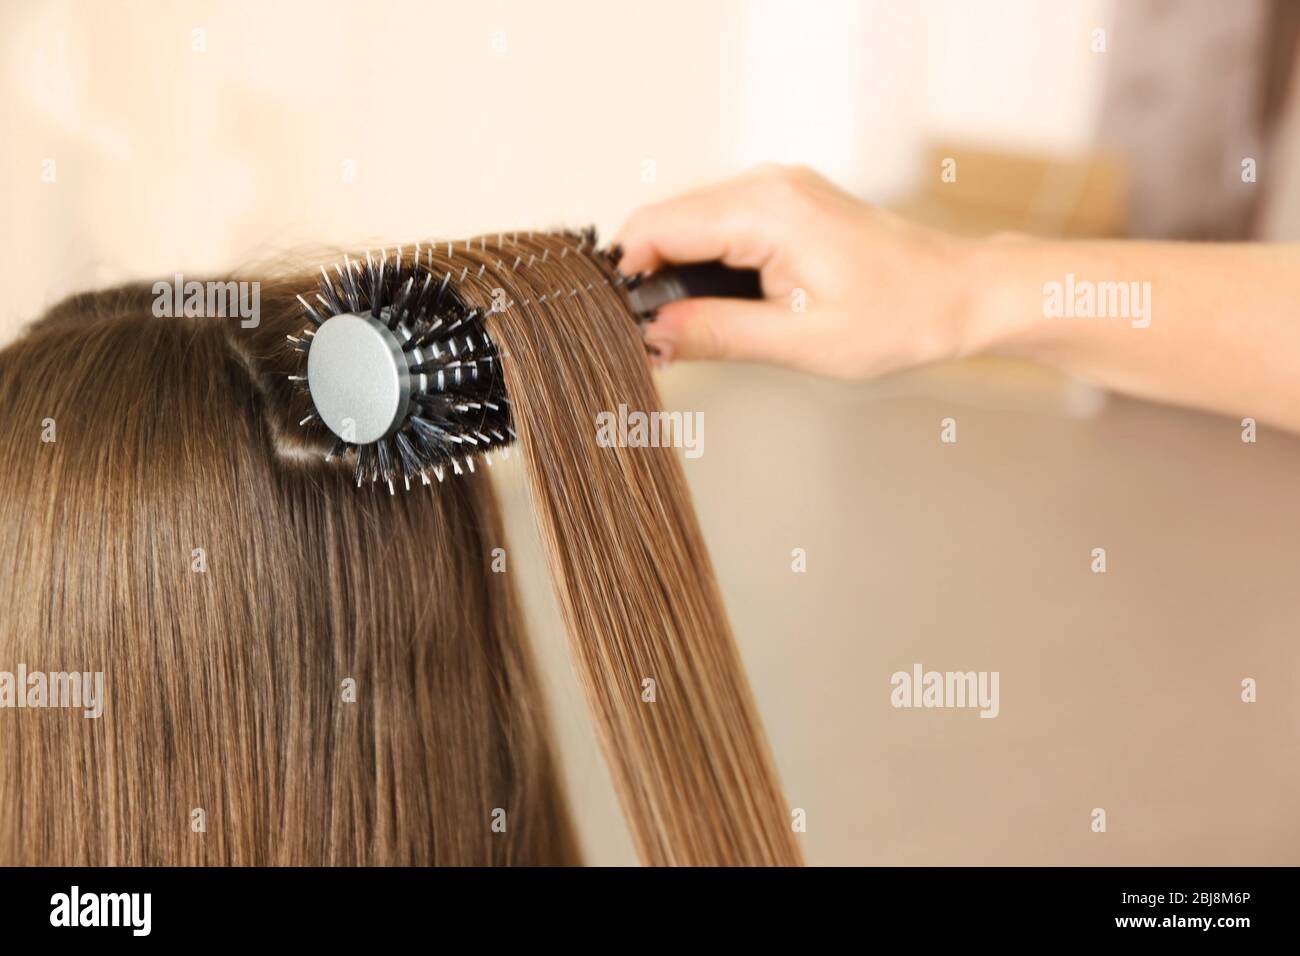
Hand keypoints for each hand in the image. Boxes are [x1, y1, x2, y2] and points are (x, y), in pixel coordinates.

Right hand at [615, 164, 980, 378]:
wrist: (958, 294)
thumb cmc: (900, 316)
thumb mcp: (800, 342)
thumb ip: (717, 333)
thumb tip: (651, 335)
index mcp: (768, 210)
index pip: (658, 226)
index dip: (627, 276)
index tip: (622, 326)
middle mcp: (767, 185)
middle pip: (666, 220)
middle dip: (647, 278)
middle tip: (651, 341)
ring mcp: (776, 188)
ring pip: (687, 223)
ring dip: (673, 273)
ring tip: (683, 330)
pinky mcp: (783, 203)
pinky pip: (717, 225)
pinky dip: (702, 263)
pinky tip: (713, 306)